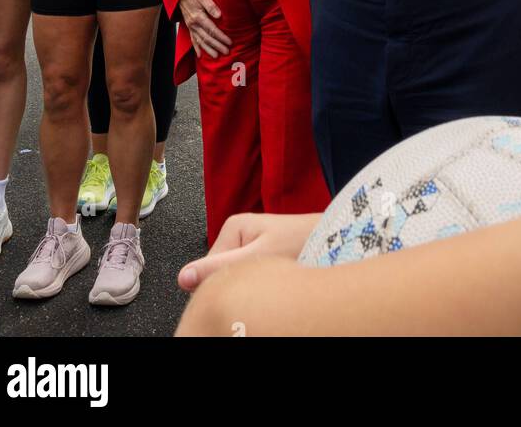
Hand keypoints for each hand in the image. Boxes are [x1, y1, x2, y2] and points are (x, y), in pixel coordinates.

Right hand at [178, 0, 231, 59]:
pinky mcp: (189, 27)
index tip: (229, 42)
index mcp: (198, 17)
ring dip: (208, 49)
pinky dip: (196, 48)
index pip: (212, 30)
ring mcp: (190, 27)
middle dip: (217, 45)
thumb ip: (211, 6)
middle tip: (226, 51)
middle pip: (207, 38)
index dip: (221, 37)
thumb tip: (219, 15)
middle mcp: (193, 24)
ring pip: (200, 41)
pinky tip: (200, 55)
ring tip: (216, 56)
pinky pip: (192, 39)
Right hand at [178, 212, 320, 291]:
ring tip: (271, 282)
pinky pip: (252, 276)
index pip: (207, 269)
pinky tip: (275, 284)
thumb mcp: (257, 258)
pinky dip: (260, 284)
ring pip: (237, 277)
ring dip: (250, 285)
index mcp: (232, 227)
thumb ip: (219, 267)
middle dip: (237, 285)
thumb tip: (183, 277)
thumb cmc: (303, 242)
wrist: (337, 239)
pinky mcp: (265, 254)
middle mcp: (240, 233)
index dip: (220, 286)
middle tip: (259, 287)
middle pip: (222, 273)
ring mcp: (253, 244)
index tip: (239, 293)